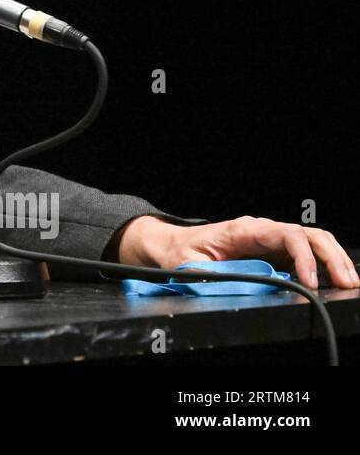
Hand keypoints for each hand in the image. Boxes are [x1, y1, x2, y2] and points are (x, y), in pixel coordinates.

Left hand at [117, 215, 359, 289]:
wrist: (171, 244)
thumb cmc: (180, 252)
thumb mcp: (190, 264)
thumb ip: (215, 273)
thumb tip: (241, 282)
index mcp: (244, 230)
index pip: (285, 235)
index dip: (302, 256)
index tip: (310, 281)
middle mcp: (261, 230)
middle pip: (307, 234)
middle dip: (330, 257)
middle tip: (346, 281)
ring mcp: (270, 239)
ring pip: (312, 240)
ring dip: (332, 258)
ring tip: (348, 280)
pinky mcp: (273, 250)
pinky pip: (305, 251)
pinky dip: (324, 261)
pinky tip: (335, 277)